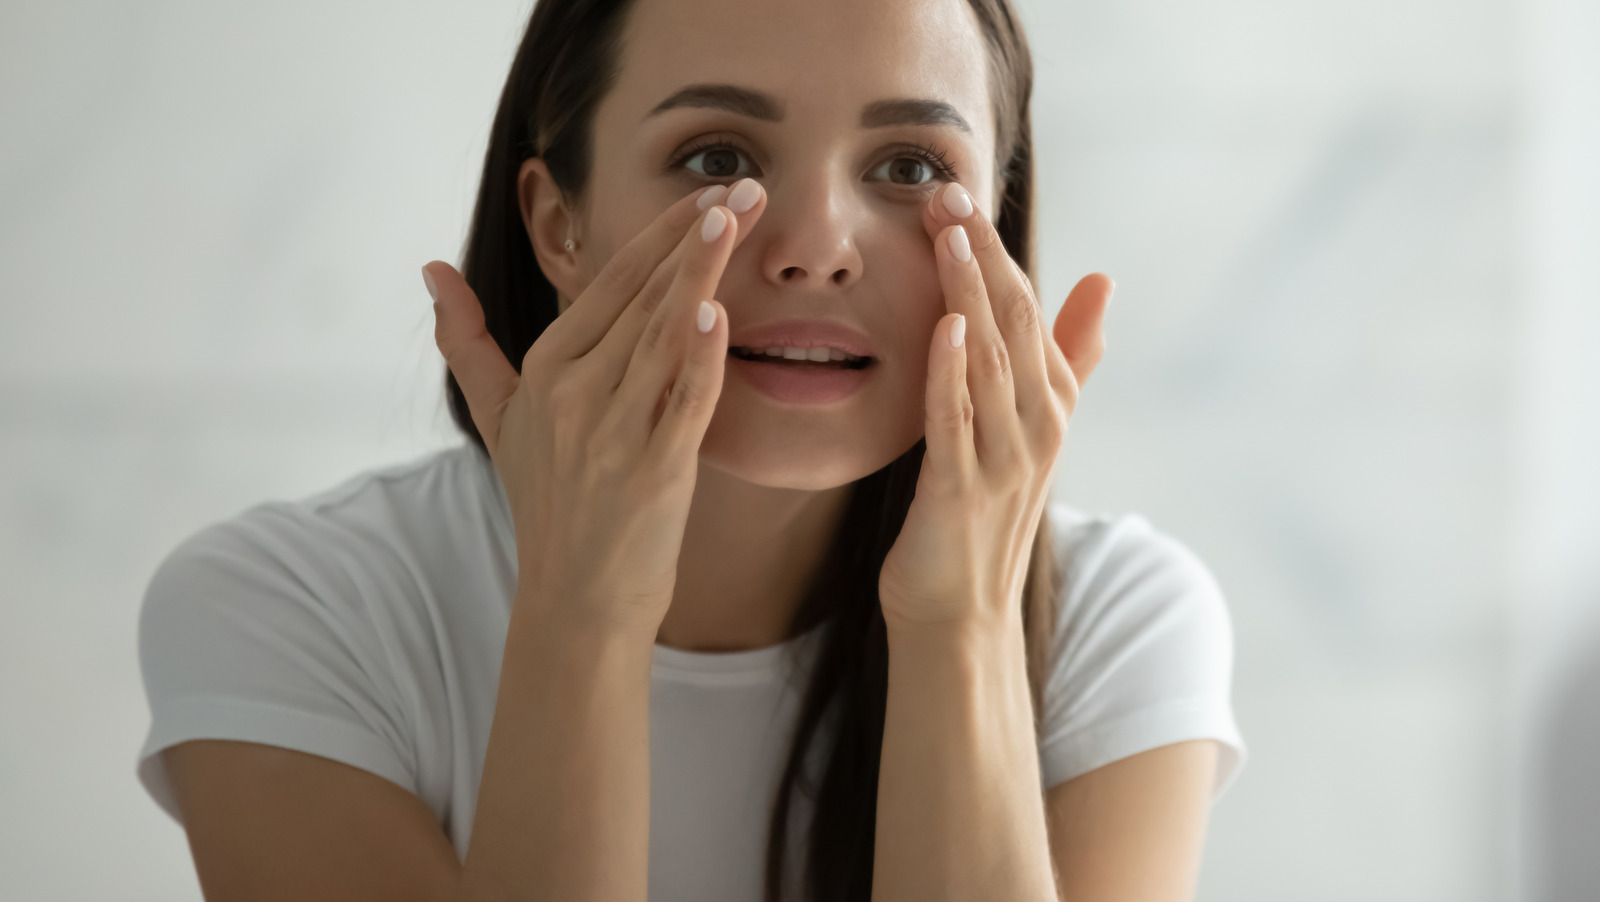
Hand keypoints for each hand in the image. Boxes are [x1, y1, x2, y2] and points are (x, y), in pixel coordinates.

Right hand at [426, 180, 767, 633]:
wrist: (576, 600)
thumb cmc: (548, 503)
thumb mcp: (498, 417)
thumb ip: (466, 341)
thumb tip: (431, 271)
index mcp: (547, 368)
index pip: (611, 284)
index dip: (662, 235)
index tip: (709, 191)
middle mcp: (575, 392)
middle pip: (643, 298)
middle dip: (697, 237)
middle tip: (748, 186)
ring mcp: (612, 432)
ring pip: (662, 337)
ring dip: (701, 275)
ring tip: (736, 219)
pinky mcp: (653, 472)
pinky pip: (680, 404)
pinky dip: (698, 360)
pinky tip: (715, 314)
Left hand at [877, 182, 1111, 630]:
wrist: (958, 614)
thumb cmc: (980, 516)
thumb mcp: (1028, 428)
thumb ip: (1067, 356)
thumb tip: (1102, 279)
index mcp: (1050, 404)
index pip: (1027, 308)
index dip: (995, 248)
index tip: (958, 192)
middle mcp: (1036, 426)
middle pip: (1013, 323)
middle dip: (982, 254)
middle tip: (945, 193)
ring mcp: (1003, 460)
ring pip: (990, 361)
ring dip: (968, 295)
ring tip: (947, 236)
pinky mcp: (962, 493)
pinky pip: (957, 421)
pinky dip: (952, 372)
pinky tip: (944, 327)